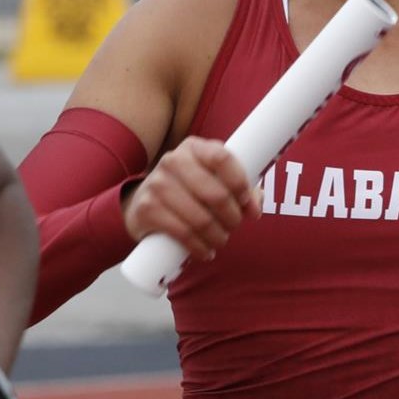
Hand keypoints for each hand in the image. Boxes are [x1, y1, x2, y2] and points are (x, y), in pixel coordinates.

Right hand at [123, 136, 260, 260]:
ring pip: (201, 218)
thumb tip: (255, 208)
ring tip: (221, 240)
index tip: (246, 202)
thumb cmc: (188, 190)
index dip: (240, 183)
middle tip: (233, 226)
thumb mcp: (211, 179)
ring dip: (218, 236)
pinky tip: (205, 251)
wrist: (144, 203)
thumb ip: (239, 188)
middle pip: (215, 193)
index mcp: (193, 148)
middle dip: (232, 217)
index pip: (222, 158)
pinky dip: (200, 248)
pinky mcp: (147, 208)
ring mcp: (157, 184)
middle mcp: (173, 160)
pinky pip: (183, 233)